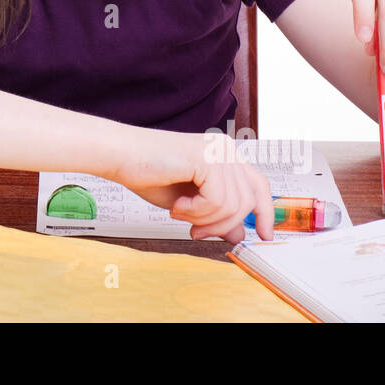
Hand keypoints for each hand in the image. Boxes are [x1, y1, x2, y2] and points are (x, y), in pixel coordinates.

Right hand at [115, 130, 274, 242]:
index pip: (258, 185)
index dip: (265, 212)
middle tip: (196, 232)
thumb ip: (216, 213)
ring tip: (180, 213)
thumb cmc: (148, 173)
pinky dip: (196, 211)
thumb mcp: (190, 202)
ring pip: (233, 205)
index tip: (264, 235)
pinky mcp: (206, 157)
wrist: (119, 156)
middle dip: (223, 225)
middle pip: (247, 201)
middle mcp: (225, 148)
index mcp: (224, 154)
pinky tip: (177, 205)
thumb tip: (239, 233)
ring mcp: (217, 150)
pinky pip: (217, 200)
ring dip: (204, 219)